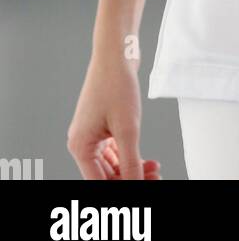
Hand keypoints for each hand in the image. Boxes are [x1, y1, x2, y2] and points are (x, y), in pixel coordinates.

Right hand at [67, 53, 161, 179]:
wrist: (117, 53)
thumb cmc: (116, 85)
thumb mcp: (127, 129)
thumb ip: (130, 162)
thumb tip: (136, 184)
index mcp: (80, 146)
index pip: (99, 182)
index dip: (123, 187)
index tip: (144, 186)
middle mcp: (82, 142)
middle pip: (106, 175)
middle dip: (131, 178)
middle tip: (156, 178)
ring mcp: (92, 133)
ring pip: (112, 163)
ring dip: (133, 168)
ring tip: (155, 169)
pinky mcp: (103, 124)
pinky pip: (115, 149)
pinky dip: (130, 155)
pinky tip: (147, 159)